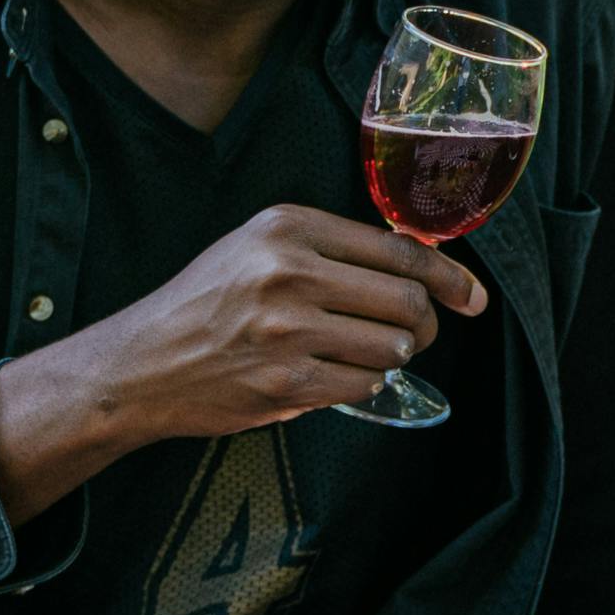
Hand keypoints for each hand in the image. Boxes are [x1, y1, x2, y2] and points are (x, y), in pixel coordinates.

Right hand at [0, 204, 483, 495]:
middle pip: (407, 300)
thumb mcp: (257, 248)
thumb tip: (416, 262)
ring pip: (392, 347)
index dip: (449, 275)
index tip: (471, 295)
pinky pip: (364, 386)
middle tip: (414, 334)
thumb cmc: (206, 304)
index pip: (399, 249)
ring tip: (364, 354)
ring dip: (393, 357)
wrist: (143, 363)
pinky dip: (364, 386)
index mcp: (287, 227)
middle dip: (425, 323)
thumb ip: (329, 249)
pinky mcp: (285, 383)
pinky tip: (338, 377)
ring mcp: (288, 330)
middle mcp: (289, 272)